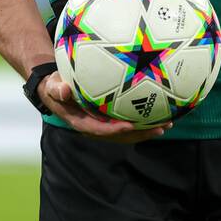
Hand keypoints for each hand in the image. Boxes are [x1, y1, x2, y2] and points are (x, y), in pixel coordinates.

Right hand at [38, 72, 171, 143]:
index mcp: (82, 122)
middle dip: (140, 133)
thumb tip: (64, 90)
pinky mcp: (111, 118)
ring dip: (147, 129)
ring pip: (128, 131)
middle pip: (120, 135)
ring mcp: (104, 124)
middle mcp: (96, 126)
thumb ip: (57, 89)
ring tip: (167, 124)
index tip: (129, 125)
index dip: (114, 129)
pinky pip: (129, 121)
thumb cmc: (57, 86)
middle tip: (160, 128)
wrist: (58, 88)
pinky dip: (144, 120)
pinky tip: (160, 114)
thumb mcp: (53, 86)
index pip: (99, 129)